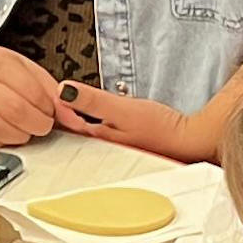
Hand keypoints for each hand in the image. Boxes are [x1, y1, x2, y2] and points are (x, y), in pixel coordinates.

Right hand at [0, 46, 61, 144]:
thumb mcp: (23, 67)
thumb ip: (49, 90)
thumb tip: (73, 117)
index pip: (32, 91)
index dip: (48, 107)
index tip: (52, 112)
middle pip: (16, 110)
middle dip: (38, 123)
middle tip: (42, 124)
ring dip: (20, 134)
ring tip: (25, 130)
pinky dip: (2, 141)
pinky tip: (8, 133)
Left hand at [56, 83, 214, 160]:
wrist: (193, 143)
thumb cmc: (162, 130)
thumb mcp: (123, 109)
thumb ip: (92, 100)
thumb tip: (62, 91)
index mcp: (98, 141)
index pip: (66, 124)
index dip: (56, 107)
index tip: (49, 94)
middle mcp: (104, 150)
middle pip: (76, 131)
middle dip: (65, 117)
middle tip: (55, 101)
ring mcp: (117, 151)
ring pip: (91, 133)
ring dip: (81, 121)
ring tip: (72, 108)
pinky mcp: (130, 147)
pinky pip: (106, 134)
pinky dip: (99, 125)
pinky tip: (102, 120)